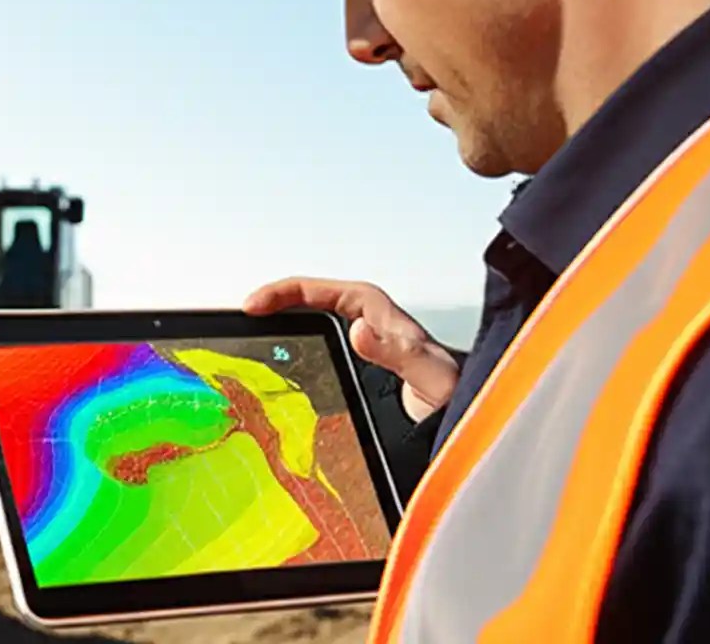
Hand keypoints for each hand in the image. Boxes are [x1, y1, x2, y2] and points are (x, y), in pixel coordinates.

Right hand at [243, 277, 460, 414]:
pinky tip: (273, 373)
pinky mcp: (355, 369)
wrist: (468, 419)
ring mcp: (358, 345)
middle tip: (241, 320)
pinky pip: (315, 351)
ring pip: (309, 325)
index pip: (318, 291)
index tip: (254, 306)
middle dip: (271, 306)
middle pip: (306, 302)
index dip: (281, 293)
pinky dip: (291, 355)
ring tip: (248, 342)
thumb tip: (358, 330)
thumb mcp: (431, 378)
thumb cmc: (457, 394)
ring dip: (279, 329)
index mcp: (377, 313)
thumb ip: (399, 354)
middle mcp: (365, 323)